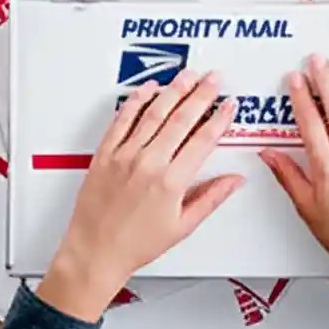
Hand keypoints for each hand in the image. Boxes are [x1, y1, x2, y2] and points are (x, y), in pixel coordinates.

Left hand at [37, 70, 244, 321]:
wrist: (95, 252)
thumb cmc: (135, 244)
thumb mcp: (182, 226)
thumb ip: (210, 198)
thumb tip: (233, 181)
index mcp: (171, 182)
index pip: (203, 140)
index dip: (219, 119)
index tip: (229, 106)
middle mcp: (148, 164)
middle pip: (181, 118)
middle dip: (201, 94)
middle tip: (213, 79)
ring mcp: (124, 156)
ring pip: (153, 113)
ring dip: (173, 90)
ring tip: (187, 76)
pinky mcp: (105, 154)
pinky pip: (122, 120)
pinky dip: (136, 101)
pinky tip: (148, 89)